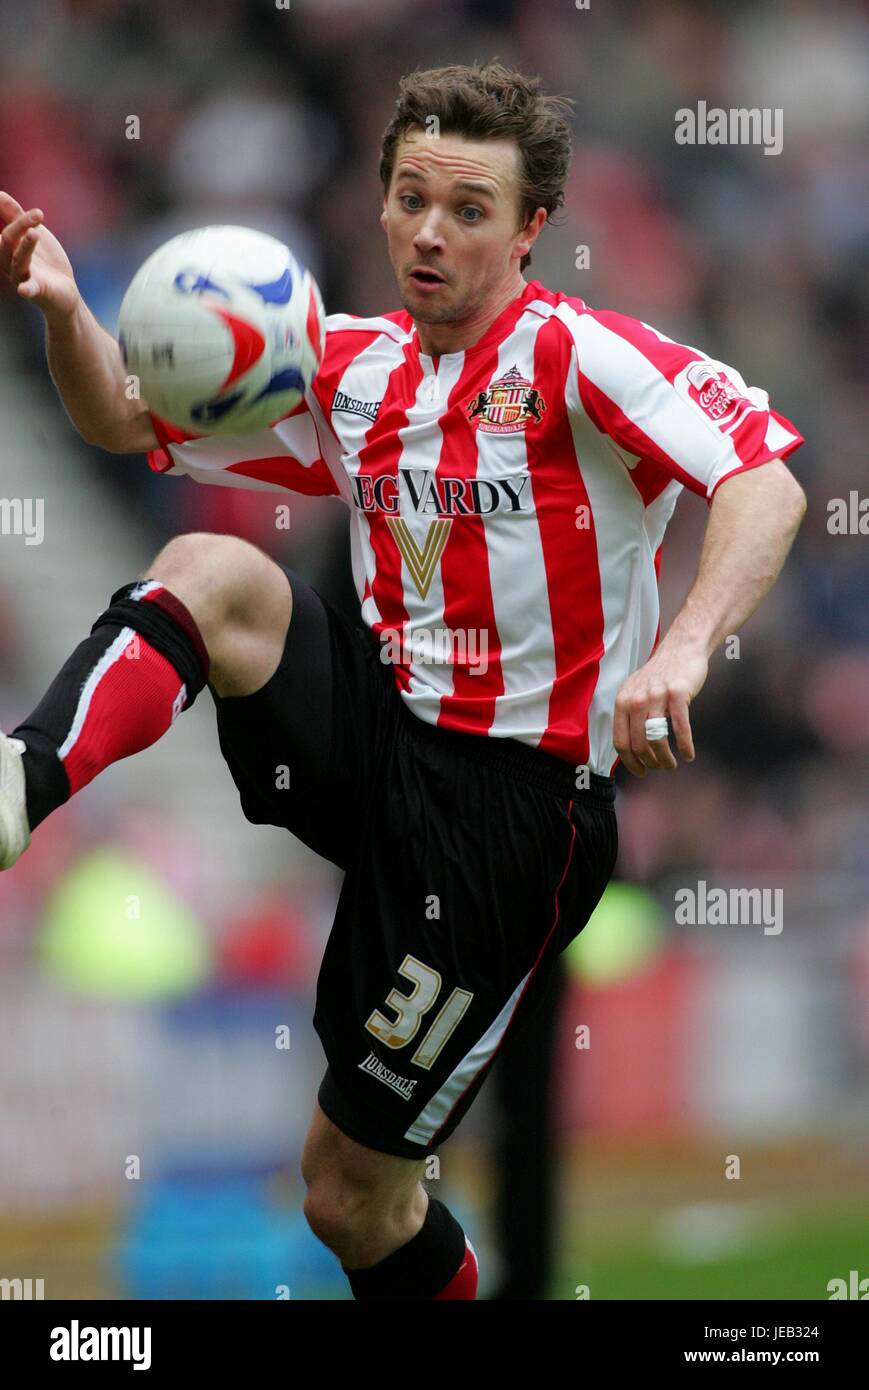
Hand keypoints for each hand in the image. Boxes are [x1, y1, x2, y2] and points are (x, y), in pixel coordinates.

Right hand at [0, 191, 79, 322]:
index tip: (0, 197)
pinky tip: (22, 289)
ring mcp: (21, 277)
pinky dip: (26, 288)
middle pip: (7, 240)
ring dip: (25, 246)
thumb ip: (15, 216)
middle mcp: (8, 262)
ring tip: (35, 233)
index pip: (0, 231)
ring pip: (17, 260)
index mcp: (6, 247)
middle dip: (19, 225)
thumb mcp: (31, 233)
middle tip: (39, 214)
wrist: (64, 290)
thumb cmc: (44, 261)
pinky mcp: (36, 291)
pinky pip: (28, 289)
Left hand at [613, 643, 708, 775]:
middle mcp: (636, 699)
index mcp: (622, 702)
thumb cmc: (660, 676)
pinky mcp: (678, 693)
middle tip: (661, 768)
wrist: (681, 649)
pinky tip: (688, 754)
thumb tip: (630, 750)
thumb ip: (630, 716)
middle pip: (639, 745)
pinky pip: (680, 728)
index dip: (630, 762)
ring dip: (665, 759)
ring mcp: (656, 696)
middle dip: (651, 763)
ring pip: (656, 740)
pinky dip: (685, 746)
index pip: (620, 742)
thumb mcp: (636, 693)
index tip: (641, 772)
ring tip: (672, 764)